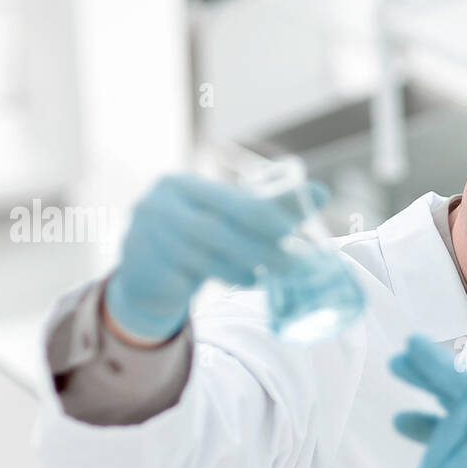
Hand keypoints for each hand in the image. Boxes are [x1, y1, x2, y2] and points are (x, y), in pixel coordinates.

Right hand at [104, 174, 325, 341]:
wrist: (146, 274)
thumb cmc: (196, 237)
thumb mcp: (226, 216)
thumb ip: (270, 205)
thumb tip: (321, 192)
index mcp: (179, 185)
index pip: (227, 199)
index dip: (261, 214)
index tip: (290, 230)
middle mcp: (158, 207)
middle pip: (216, 229)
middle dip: (258, 246)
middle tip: (293, 263)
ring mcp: (146, 239)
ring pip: (204, 256)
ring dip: (243, 266)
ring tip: (268, 275)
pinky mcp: (145, 269)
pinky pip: (189, 277)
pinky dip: (221, 279)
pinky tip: (244, 282)